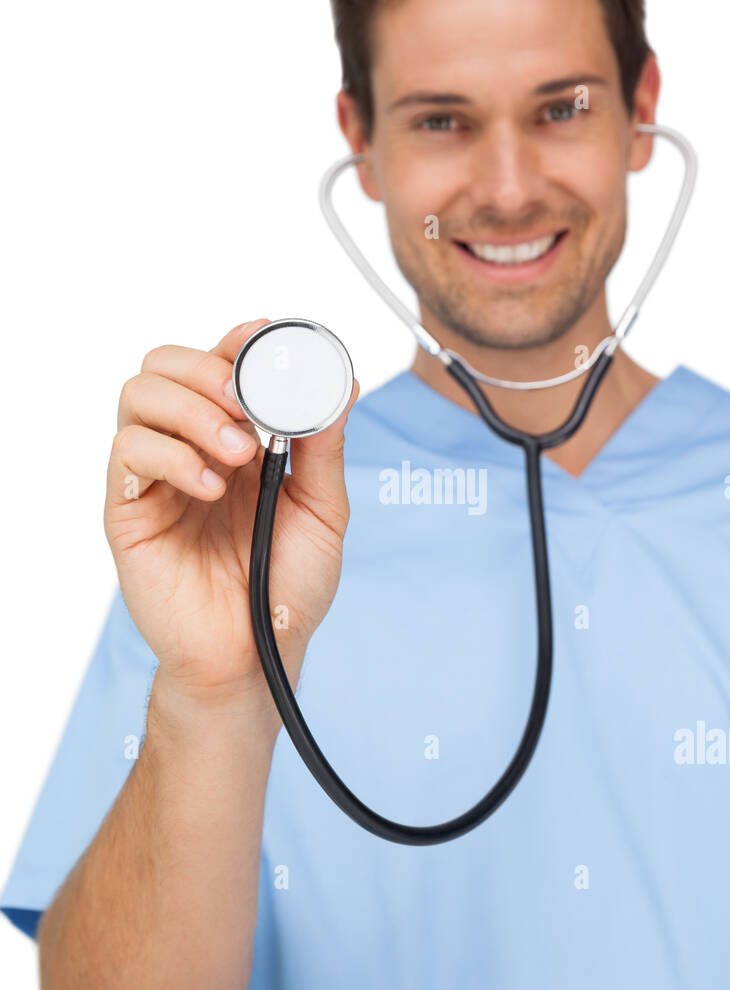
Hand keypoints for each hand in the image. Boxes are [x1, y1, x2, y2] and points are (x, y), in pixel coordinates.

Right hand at [104, 319, 358, 704]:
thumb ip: (325, 450)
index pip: (221, 365)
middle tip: (244, 403)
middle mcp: (191, 447)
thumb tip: (342, 387)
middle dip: (206, 367)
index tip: (264, 333)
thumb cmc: (286, 587)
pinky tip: (211, 488)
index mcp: (240, 438)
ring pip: (140, 396)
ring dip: (190, 410)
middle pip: (166, 365)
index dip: (238, 341)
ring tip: (236, 454)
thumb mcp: (323, 513)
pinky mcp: (128, 509)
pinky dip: (172, 456)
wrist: (256, 655)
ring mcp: (156, 476)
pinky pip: (128, 452)